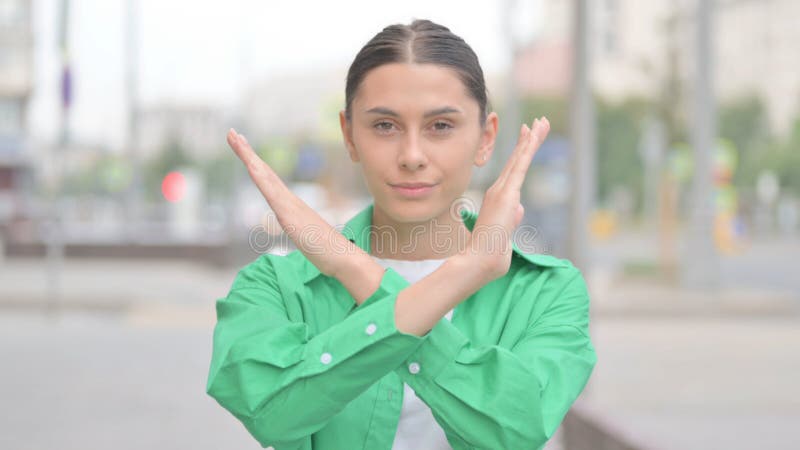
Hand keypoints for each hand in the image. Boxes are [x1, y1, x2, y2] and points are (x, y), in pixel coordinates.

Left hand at [226, 128, 363, 276]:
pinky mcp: (290, 217)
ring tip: (234, 138)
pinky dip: (260, 177)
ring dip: (248, 157)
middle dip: (246, 152)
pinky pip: (272, 194)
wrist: (346, 259)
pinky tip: (250, 166)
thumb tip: (302, 232)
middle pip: (264, 172)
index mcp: (291, 206)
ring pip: (265, 176)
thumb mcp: (307, 240)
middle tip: (231, 133)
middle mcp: (290, 201)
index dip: (254, 163)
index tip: (242, 146)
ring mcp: (290, 207)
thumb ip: (303, 232)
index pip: (269, 180)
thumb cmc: (329, 252)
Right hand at [461, 117, 549, 281]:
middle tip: (540, 122)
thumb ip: (512, 218)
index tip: (529, 135)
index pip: (514, 170)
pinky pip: (520, 166)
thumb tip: (519, 209)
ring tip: (542, 123)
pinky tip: (534, 136)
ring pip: (520, 159)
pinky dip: (527, 150)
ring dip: (532, 140)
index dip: (522, 151)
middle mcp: (499, 190)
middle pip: (518, 160)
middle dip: (529, 139)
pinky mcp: (507, 194)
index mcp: (499, 198)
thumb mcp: (506, 232)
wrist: (481, 259)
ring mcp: (502, 190)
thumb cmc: (491, 251)